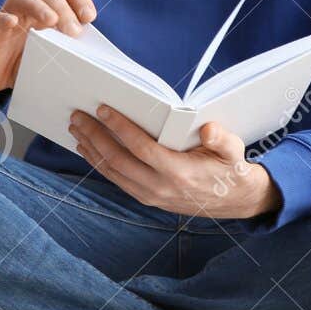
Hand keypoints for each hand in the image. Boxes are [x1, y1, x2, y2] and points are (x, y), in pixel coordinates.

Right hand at [0, 0, 96, 93]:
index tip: (89, 17)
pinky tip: (12, 23)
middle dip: (63, 8)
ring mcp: (9, 14)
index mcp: (49, 8)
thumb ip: (70, 50)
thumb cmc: (30, 62)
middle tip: (74, 32)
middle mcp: (30, 6)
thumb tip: (93, 58)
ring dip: (39, 6)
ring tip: (51, 22)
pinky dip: (3, 18)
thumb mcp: (54, 56)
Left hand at [68, 104, 281, 219]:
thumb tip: (208, 129)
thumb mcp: (233, 150)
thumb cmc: (229, 168)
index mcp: (179, 172)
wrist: (233, 201)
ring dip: (92, 150)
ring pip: (112, 173)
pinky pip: (116, 180)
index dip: (120, 127)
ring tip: (77, 129)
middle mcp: (160, 187)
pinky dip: (99, 163)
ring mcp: (150, 196)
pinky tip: (89, 149)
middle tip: (78, 116)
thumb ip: (222, 139)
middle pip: (118, 160)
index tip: (103, 109)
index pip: (141, 147)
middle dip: (95, 136)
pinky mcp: (146, 198)